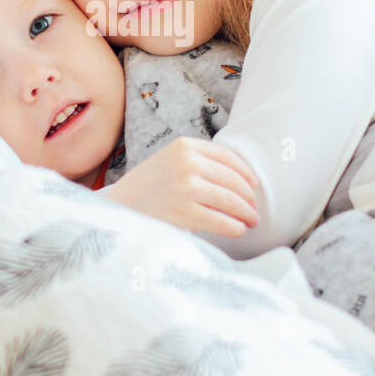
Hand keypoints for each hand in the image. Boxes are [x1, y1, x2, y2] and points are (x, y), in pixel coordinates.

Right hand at [105, 137, 259, 237]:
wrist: (120, 207)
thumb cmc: (150, 186)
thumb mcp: (171, 161)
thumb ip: (200, 161)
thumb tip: (244, 180)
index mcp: (185, 146)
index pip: (228, 157)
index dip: (246, 173)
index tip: (253, 186)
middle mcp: (186, 163)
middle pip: (232, 180)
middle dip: (248, 198)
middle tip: (255, 210)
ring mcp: (186, 188)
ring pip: (230, 201)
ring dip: (246, 213)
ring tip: (251, 221)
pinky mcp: (184, 213)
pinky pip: (221, 221)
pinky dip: (234, 227)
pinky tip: (238, 229)